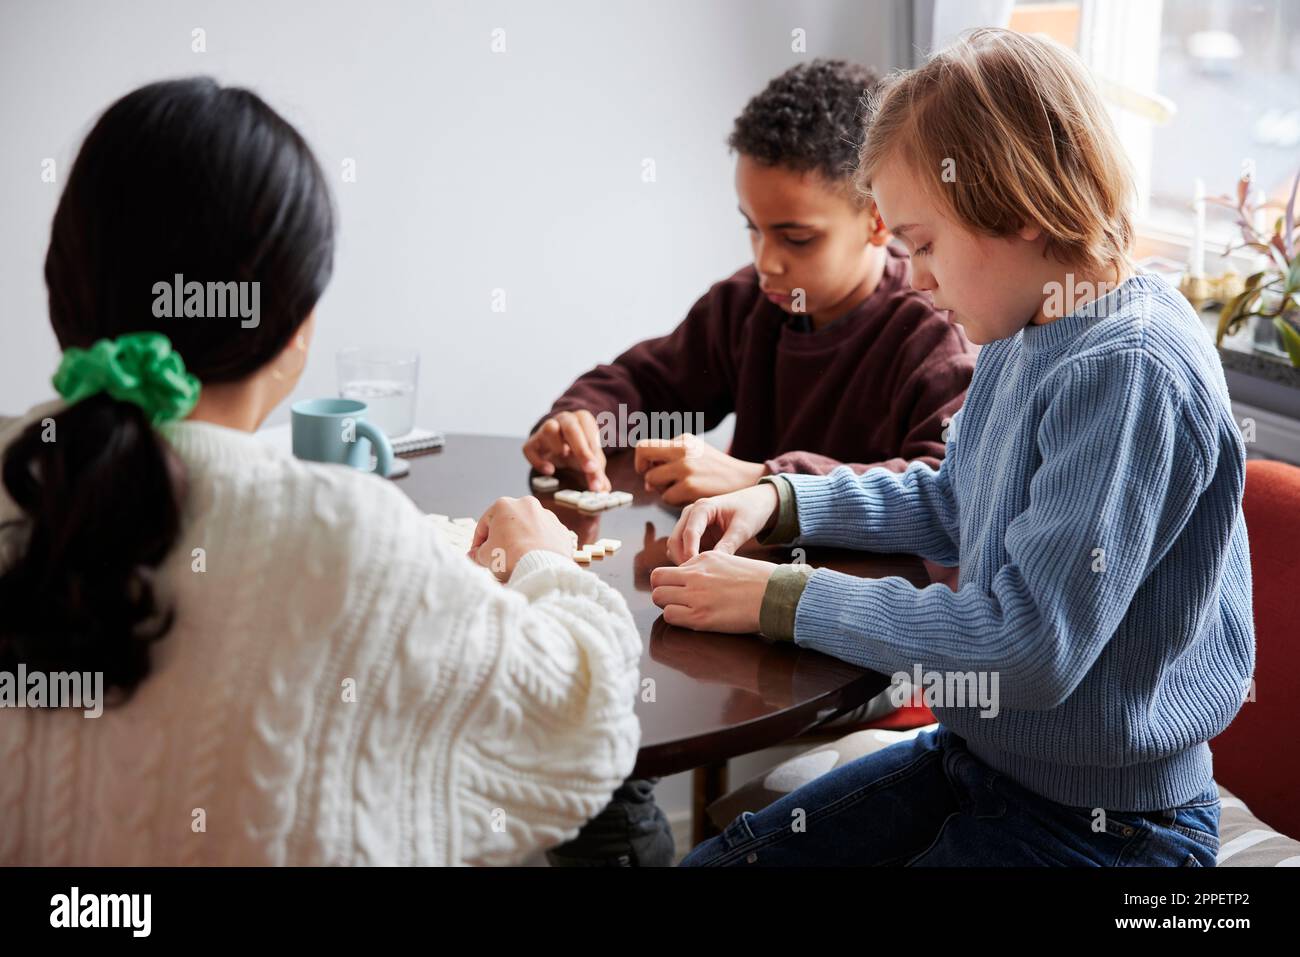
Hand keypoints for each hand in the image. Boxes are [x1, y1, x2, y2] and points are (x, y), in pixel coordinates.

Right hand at [470, 496, 576, 580]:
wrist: (542, 568)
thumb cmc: (512, 557)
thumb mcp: (485, 556)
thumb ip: (477, 553)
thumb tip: (475, 554)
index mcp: (504, 505)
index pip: (485, 524)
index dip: (478, 542)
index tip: (477, 553)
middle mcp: (527, 505)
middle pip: (508, 524)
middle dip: (501, 539)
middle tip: (497, 556)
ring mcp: (546, 516)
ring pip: (528, 529)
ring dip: (521, 541)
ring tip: (517, 559)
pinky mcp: (560, 529)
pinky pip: (544, 538)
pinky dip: (538, 546)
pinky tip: (533, 559)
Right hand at [522, 410, 610, 491]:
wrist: (557, 446)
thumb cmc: (577, 449)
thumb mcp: (590, 459)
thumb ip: (597, 473)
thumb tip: (603, 489)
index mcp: (583, 420)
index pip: (590, 436)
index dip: (594, 454)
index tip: (596, 470)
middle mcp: (565, 420)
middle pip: (572, 428)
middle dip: (581, 449)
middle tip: (589, 469)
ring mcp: (546, 429)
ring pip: (549, 429)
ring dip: (557, 445)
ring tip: (564, 456)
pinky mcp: (532, 443)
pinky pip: (530, 449)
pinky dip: (539, 461)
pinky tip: (549, 470)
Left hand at [634, 434, 766, 504]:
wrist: (746, 481)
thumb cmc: (718, 471)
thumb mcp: (697, 453)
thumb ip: (672, 460)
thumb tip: (646, 480)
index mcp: (683, 440)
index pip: (645, 445)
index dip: (640, 460)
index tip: (648, 470)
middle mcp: (682, 449)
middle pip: (643, 455)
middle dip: (646, 473)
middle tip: (659, 483)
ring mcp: (686, 467)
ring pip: (653, 480)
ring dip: (662, 490)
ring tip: (681, 491)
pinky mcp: (690, 486)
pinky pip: (666, 498)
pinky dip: (674, 502)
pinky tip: (689, 498)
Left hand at [650, 551, 776, 632]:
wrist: (775, 595)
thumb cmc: (759, 581)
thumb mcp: (728, 561)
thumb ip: (707, 566)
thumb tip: (692, 576)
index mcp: (703, 558)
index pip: (671, 568)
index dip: (672, 580)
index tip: (680, 589)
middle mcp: (695, 574)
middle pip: (657, 578)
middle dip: (662, 589)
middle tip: (674, 600)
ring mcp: (696, 595)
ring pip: (658, 596)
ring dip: (667, 604)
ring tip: (683, 610)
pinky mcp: (700, 616)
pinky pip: (670, 615)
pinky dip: (675, 618)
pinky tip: (691, 619)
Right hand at [667, 482, 780, 564]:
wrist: (755, 502)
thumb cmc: (750, 511)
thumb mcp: (742, 528)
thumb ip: (728, 545)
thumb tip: (713, 566)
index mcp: (703, 507)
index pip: (689, 533)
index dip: (691, 553)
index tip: (698, 572)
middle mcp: (690, 513)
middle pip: (675, 540)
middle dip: (683, 560)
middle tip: (698, 578)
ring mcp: (688, 523)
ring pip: (674, 547)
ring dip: (683, 561)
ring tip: (702, 575)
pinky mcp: (692, 534)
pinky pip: (682, 550)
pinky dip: (688, 560)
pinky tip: (704, 570)